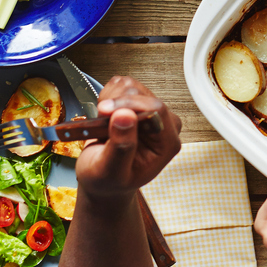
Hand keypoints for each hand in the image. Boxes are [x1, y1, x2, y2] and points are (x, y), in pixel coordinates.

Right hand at [75, 76, 181, 202]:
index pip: (156, 109)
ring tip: (102, 123)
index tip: (105, 111)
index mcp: (166, 142)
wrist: (102, 180)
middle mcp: (163, 124)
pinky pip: (122, 85)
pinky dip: (108, 96)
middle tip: (100, 123)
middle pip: (142, 95)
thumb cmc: (109, 181)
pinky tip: (104, 116)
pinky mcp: (138, 103)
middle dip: (116, 104)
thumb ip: (121, 147)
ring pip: (131, 86)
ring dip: (110, 100)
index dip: (129, 105)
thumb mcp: (111, 171)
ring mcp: (151, 112)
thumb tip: (125, 116)